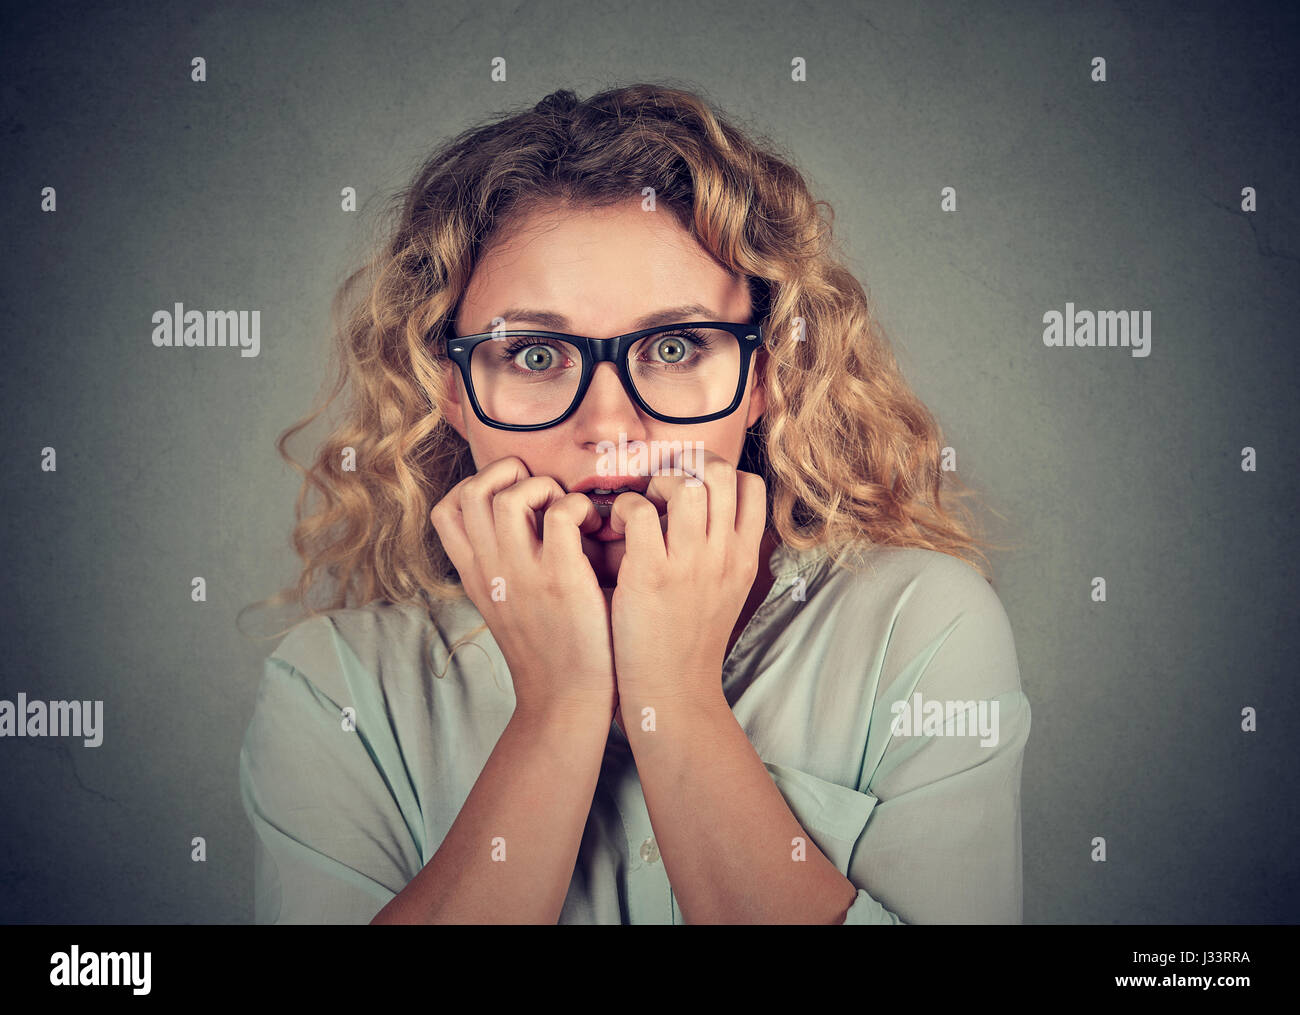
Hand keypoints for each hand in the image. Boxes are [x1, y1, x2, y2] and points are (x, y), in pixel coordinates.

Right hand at [430, 456, 617, 722]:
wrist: (564, 698)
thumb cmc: (548, 649)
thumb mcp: (506, 605)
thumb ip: (503, 565)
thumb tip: (524, 523)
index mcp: (475, 574)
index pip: (445, 511)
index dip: (475, 487)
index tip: (510, 497)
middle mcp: (491, 569)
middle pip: (471, 491)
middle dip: (507, 473)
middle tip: (541, 494)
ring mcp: (522, 573)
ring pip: (510, 495)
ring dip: (543, 487)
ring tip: (567, 511)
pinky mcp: (560, 577)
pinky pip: (561, 513)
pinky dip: (579, 507)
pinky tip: (593, 528)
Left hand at [606, 449, 766, 709]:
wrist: (673, 693)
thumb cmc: (690, 642)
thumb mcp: (728, 593)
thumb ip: (727, 552)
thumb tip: (713, 514)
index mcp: (744, 557)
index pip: (751, 485)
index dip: (717, 474)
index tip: (691, 489)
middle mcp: (723, 553)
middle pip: (719, 472)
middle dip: (686, 467)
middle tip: (661, 489)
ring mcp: (689, 562)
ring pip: (683, 483)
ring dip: (654, 483)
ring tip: (641, 508)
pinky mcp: (650, 573)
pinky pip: (640, 510)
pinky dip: (623, 509)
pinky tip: (617, 531)